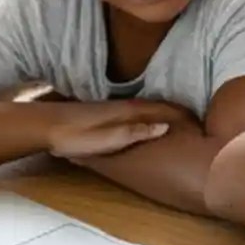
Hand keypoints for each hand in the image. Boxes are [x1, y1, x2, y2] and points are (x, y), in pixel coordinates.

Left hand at [47, 100, 191, 158]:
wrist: (45, 126)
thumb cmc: (75, 135)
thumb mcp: (108, 139)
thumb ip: (136, 132)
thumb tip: (165, 127)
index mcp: (126, 111)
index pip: (161, 110)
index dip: (181, 115)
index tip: (198, 122)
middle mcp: (122, 105)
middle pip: (155, 107)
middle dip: (176, 113)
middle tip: (195, 121)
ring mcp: (112, 108)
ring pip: (144, 109)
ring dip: (161, 113)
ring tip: (177, 121)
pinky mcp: (103, 114)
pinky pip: (132, 113)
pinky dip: (146, 116)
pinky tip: (143, 122)